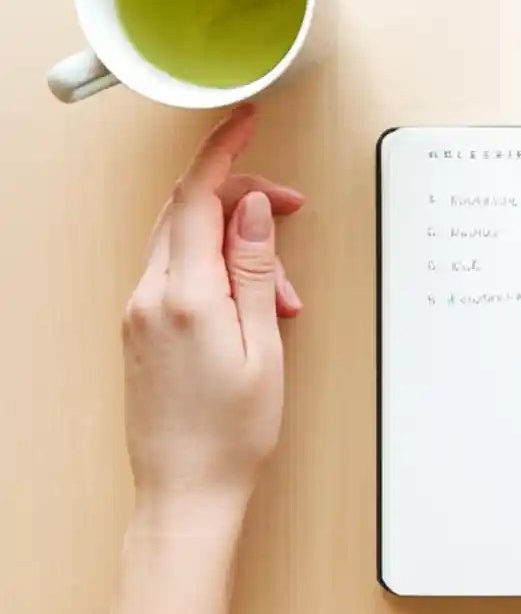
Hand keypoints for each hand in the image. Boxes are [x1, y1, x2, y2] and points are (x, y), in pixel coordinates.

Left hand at [121, 104, 303, 514]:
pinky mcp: (139, 329)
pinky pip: (175, 274)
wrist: (186, 490)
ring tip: (282, 295)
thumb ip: (253, 269)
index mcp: (183, 295)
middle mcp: (149, 296)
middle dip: (241, 197)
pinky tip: (251, 306)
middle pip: (188, 210)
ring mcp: (138, 312)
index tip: (245, 122)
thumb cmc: (231, 432)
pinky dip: (215, 270)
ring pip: (184, 241)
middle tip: (290, 209)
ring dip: (234, 243)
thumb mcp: (262, 345)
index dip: (224, 151)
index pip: (199, 197)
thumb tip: (252, 208)